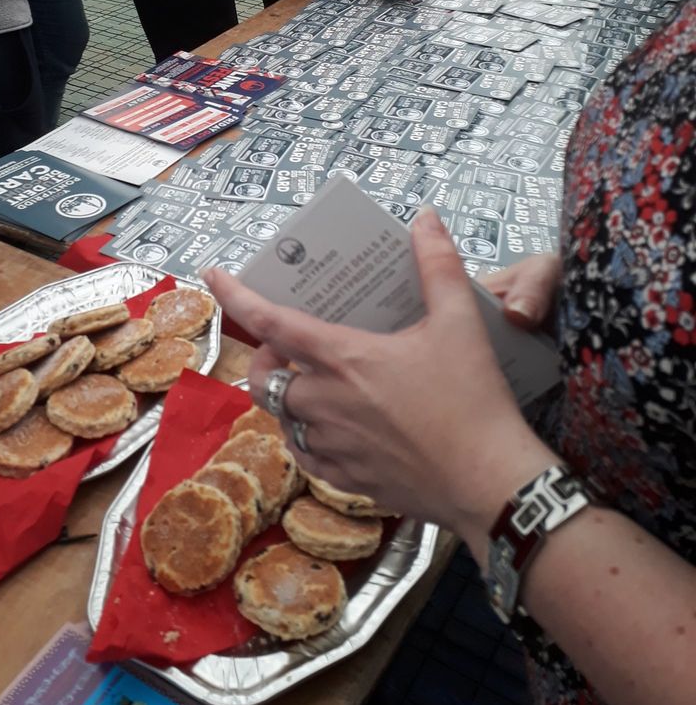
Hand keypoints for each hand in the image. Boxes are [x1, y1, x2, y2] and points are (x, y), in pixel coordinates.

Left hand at [201, 210, 555, 539]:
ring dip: (287, 401)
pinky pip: (308, 457)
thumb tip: (426, 219)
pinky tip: (335, 432)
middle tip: (283, 349)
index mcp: (342, 359)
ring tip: (311, 387)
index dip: (235, 297)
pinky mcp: (348, 481)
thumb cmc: (473, 401)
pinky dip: (309, 439)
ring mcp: (332, 447)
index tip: (211, 276)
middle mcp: (324, 403)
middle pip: (264, 379)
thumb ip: (439, 265)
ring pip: (284, 420)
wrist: (492, 485)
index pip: (270, 322)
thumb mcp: (459, 322)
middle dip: (264, 360)